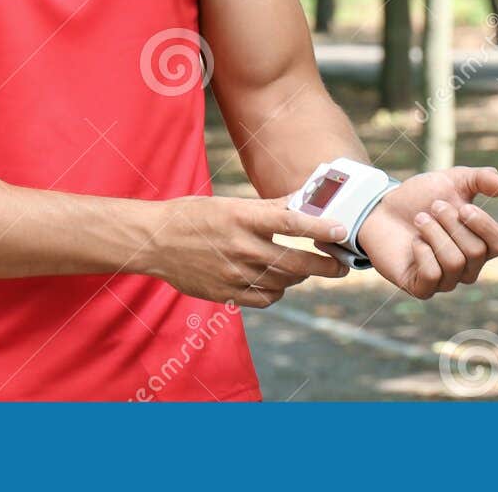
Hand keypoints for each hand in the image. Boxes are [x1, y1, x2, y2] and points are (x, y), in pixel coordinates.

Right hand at [144, 195, 350, 307]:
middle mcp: (241, 247)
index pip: (291, 221)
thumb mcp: (231, 204)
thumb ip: (270, 207)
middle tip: (341, 265)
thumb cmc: (195, 216)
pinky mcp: (227, 294)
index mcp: (243, 217)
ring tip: (303, 267)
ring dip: (299, 275)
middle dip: (325, 265)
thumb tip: (306, 198)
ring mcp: (234, 274)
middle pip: (295, 262)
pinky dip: (278, 290)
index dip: (321, 226)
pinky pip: (266, 298)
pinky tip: (277, 281)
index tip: (343, 230)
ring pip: (284, 281)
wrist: (154, 242)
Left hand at [353, 167, 497, 297]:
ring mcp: (446, 280)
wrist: (382, 208)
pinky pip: (432, 275)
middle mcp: (468, 267)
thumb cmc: (421, 198)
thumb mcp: (452, 180)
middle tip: (433, 206)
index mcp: (482, 243)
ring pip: (454, 262)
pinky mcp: (421, 288)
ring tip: (419, 219)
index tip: (464, 207)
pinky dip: (422, 252)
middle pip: (475, 251)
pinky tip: (414, 242)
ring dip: (434, 233)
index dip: (485, 225)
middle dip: (451, 223)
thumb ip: (480, 178)